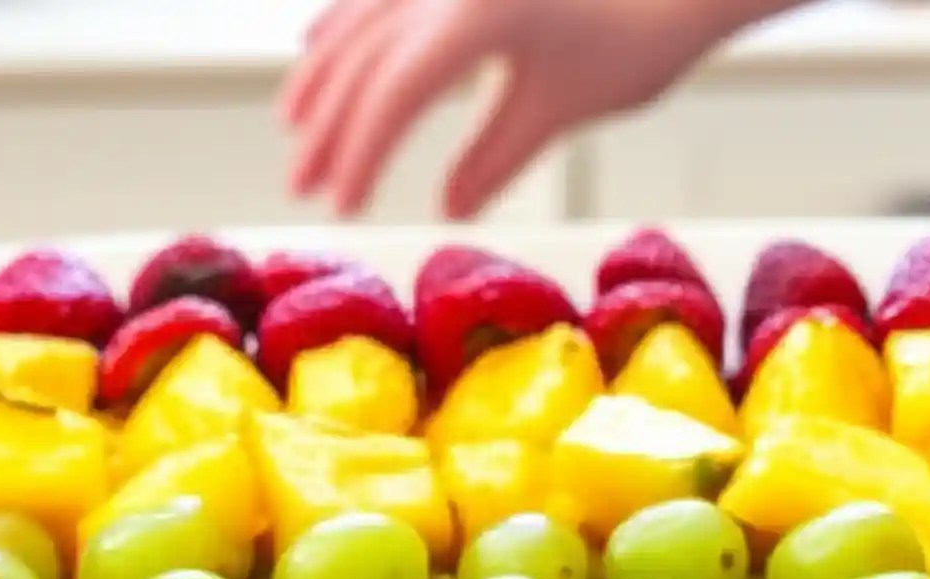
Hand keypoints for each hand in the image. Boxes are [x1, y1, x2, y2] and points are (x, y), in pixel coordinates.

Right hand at [281, 0, 747, 218]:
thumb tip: (447, 208)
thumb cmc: (634, 41)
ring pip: (360, 19)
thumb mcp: (557, 110)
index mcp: (474, 15)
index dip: (360, 154)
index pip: (393, 94)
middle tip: (302, 186)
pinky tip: (318, 43)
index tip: (342, 207)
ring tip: (295, 126)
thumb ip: (492, 159)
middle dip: (329, 126)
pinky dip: (345, 22)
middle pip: (364, 58)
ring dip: (324, 74)